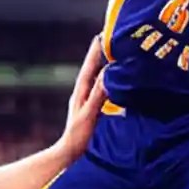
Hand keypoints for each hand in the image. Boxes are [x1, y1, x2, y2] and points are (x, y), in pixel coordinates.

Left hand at [60, 36, 108, 158]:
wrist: (70, 155)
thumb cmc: (78, 137)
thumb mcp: (89, 114)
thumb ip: (98, 94)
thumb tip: (107, 73)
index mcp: (81, 91)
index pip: (90, 66)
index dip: (96, 50)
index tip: (103, 33)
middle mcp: (83, 92)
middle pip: (94, 68)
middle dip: (103, 53)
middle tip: (113, 37)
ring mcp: (88, 100)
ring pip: (99, 77)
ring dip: (107, 65)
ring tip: (117, 53)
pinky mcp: (93, 108)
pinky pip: (104, 88)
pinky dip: (110, 80)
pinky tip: (118, 79)